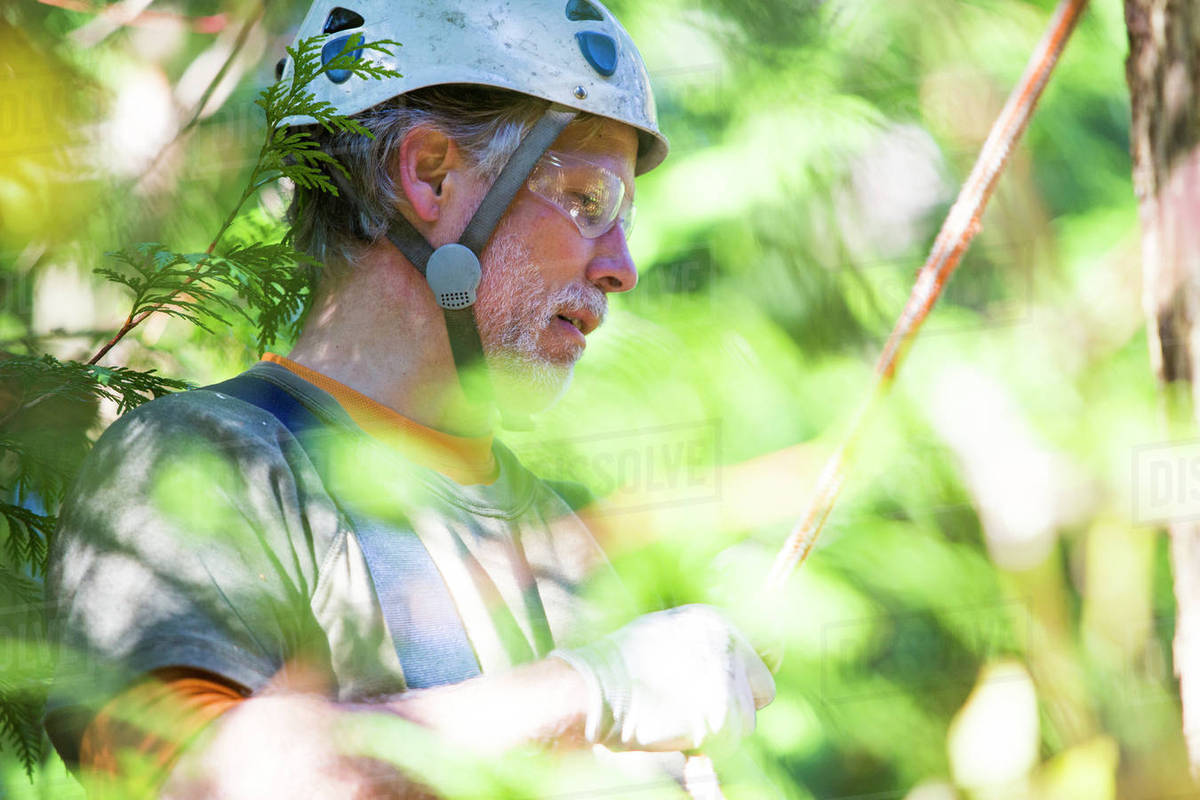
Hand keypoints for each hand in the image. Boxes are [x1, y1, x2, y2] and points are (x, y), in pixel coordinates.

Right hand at [550, 604, 774, 751]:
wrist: (595, 689)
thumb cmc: (620, 666)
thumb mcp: (665, 636)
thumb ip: (701, 647)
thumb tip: (729, 665)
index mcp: (716, 622)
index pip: (757, 656)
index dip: (743, 681)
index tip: (732, 693)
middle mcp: (729, 645)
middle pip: (762, 689)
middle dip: (740, 706)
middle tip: (707, 714)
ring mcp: (727, 681)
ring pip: (746, 720)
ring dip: (721, 728)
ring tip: (679, 718)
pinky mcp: (722, 716)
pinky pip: (729, 743)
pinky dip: (708, 747)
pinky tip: (676, 731)